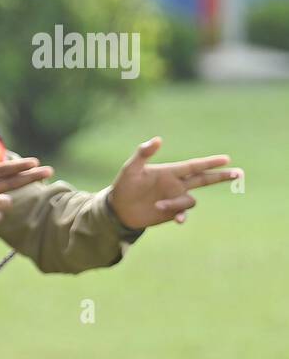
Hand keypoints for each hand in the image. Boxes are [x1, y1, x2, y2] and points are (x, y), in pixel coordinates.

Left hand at [107, 137, 238, 228]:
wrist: (118, 208)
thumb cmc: (124, 185)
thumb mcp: (131, 168)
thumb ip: (143, 153)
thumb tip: (158, 139)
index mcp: (170, 172)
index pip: (194, 166)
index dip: (209, 163)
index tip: (226, 159)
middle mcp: (176, 184)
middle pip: (204, 179)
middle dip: (221, 177)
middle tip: (239, 173)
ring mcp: (175, 199)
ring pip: (189, 200)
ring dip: (176, 203)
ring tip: (157, 204)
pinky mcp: (171, 212)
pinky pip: (183, 214)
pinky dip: (182, 216)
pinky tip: (178, 219)